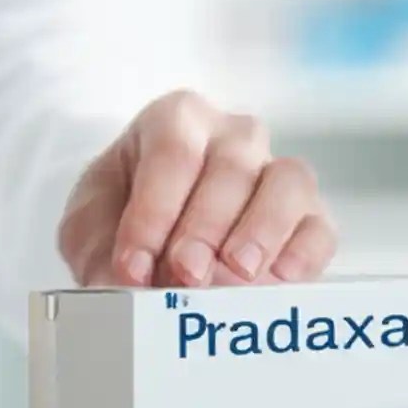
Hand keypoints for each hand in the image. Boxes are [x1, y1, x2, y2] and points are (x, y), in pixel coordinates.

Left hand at [58, 90, 337, 287]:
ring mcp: (274, 172)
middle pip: (231, 167)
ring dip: (261, 232)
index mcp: (173, 121)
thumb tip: (125, 286)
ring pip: (287, 184)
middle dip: (204, 226)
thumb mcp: (88, 234)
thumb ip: (99, 252)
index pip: (173, 152)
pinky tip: (279, 279)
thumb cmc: (114, 228)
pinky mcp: (306, 217)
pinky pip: (318, 227)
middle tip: (184, 273)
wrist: (142, 252)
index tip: (134, 264)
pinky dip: (304, 253)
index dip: (155, 211)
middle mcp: (232, 136)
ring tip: (235, 274)